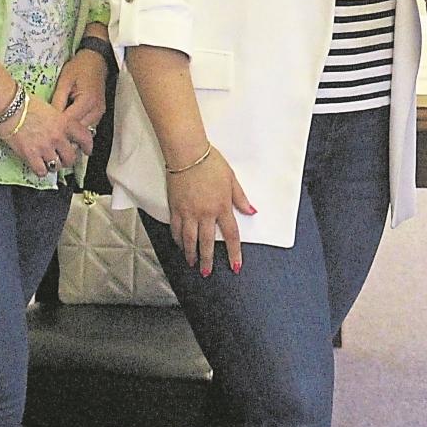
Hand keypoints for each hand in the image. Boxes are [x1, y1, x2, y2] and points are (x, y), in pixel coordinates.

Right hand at [0, 94, 91, 177]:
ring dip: (53, 165)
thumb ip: (59, 123)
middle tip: (62, 158)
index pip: (84, 137)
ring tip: (48, 161)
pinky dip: (40, 170)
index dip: (88, 146)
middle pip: (71, 157)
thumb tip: (62, 132)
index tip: (87, 151)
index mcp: (64, 122)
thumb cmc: (26, 103)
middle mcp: (57, 136)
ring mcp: (45, 147)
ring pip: (57, 166)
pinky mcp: (30, 155)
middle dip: (67, 160)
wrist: (9, 105)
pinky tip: (38, 165)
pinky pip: (41, 171)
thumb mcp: (50, 109)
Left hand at [51, 49, 106, 134]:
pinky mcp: (98, 113)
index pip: (69, 121)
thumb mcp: (65, 80)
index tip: (43, 130)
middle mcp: (96, 110)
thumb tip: (48, 116)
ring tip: (55, 133)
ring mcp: (99, 113)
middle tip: (47, 135)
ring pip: (83, 131)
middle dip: (63, 133)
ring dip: (70, 133)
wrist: (95, 60)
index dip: (56, 127)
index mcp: (88, 100)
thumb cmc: (80, 67)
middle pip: (78, 131)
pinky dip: (76, 129)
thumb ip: (58, 99)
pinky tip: (66, 127)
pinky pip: (86, 126)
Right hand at [165, 147, 254, 274]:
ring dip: (191, 254)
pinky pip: (175, 228)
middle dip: (208, 260)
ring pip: (189, 239)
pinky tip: (179, 245)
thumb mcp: (231, 179)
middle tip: (207, 273)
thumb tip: (252, 211)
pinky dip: (177, 239)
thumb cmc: (211, 163)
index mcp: (222, 206)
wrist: (188, 153)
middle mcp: (205, 213)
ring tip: (192, 263)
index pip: (231, 235)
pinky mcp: (175, 207)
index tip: (235, 266)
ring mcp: (188, 212)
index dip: (234, 253)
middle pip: (207, 242)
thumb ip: (240, 198)